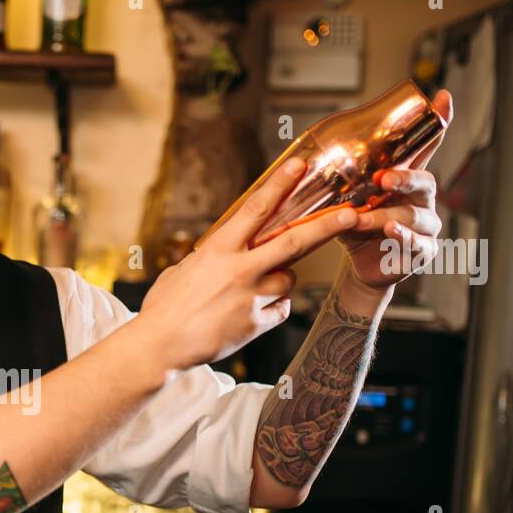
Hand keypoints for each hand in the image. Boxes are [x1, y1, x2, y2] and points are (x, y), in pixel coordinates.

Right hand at [136, 154, 359, 372]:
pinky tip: (252, 311)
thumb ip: (209, 258)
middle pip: (295, 242)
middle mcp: (240, 270)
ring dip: (281, 277)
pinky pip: (279, 307)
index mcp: (218, 250)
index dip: (280, 184)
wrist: (160, 346)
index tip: (299, 165)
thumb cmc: (164, 308)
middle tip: (352, 214)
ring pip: (288, 278)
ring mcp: (252, 298)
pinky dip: (272, 306)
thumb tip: (220, 253)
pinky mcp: (257, 323)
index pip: (256, 209)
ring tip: (255, 286)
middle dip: (327, 225)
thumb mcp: (182, 270)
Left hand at [339, 89, 454, 292]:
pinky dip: (401, 240)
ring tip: (362, 219)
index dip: (438, 122)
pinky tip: (388, 235)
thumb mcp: (346, 200)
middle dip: (404, 178)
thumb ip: (341, 182)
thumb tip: (308, 158)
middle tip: (384, 179)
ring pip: (413, 217)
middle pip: (424, 180)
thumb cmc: (356, 227)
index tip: (443, 97)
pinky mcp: (424, 250)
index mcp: (405, 179)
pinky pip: (417, 244)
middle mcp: (421, 198)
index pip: (424, 148)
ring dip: (385, 217)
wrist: (360, 264)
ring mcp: (426, 225)